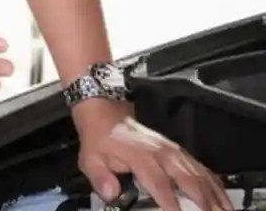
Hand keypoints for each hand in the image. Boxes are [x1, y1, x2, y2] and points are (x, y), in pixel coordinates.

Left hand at [74, 98, 232, 210]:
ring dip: (214, 196)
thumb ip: (100, 177)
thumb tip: (110, 194)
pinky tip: (223, 199)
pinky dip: (215, 185)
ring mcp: (175, 152)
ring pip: (201, 176)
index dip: (170, 202)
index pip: (159, 183)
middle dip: (203, 203)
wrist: (106, 113)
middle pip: (189, 180)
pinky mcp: (180, 152)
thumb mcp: (90, 158)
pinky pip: (203, 170)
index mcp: (141, 156)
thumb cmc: (100, 139)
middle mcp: (164, 154)